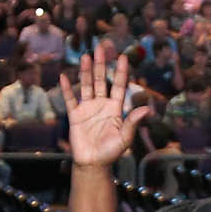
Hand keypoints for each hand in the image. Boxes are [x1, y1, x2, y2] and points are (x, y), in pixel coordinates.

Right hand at [60, 52, 150, 168]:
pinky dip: (67, 89)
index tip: (123, 57)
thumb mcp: (125, 138)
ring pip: (87, 85)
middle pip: (102, 80)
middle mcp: (102, 105)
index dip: (121, 72)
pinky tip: (64, 77)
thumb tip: (146, 109)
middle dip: (102, 65)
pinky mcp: (75, 115)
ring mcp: (88, 108)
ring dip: (87, 72)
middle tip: (102, 47)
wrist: (93, 163)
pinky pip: (70, 99)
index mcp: (116, 109)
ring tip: (87, 57)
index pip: (119, 86)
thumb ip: (133, 122)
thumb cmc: (111, 152)